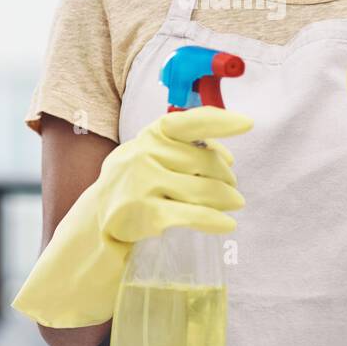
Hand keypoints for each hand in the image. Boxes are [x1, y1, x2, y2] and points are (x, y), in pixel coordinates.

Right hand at [97, 106, 251, 242]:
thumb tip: (228, 158)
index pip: (189, 123)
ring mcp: (145, 183)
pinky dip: (215, 220)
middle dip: (226, 176)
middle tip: (232, 186)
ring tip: (235, 203)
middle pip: (206, 163)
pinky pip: (194, 215)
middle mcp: (146, 154)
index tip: (247, 123)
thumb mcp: (153, 153)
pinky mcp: (148, 214)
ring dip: (227, 198)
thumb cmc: (137, 179)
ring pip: (205, 190)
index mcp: (152, 134)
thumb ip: (185, 148)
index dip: (220, 121)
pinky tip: (226, 224)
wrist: (99, 215)